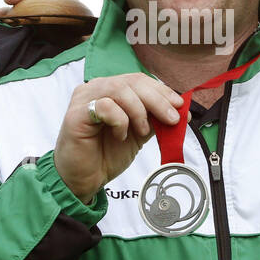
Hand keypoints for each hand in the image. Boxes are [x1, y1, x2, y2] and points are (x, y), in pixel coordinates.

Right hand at [54, 74, 184, 202]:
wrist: (83, 179)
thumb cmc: (106, 154)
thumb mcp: (139, 134)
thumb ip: (155, 120)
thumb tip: (183, 112)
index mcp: (111, 89)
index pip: (140, 80)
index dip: (162, 91)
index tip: (180, 107)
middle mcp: (97, 88)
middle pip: (133, 82)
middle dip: (158, 100)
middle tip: (172, 119)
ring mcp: (84, 99)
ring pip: (120, 89)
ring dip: (139, 111)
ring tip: (142, 131)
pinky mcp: (76, 113)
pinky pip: (105, 106)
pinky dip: (120, 121)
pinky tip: (120, 135)